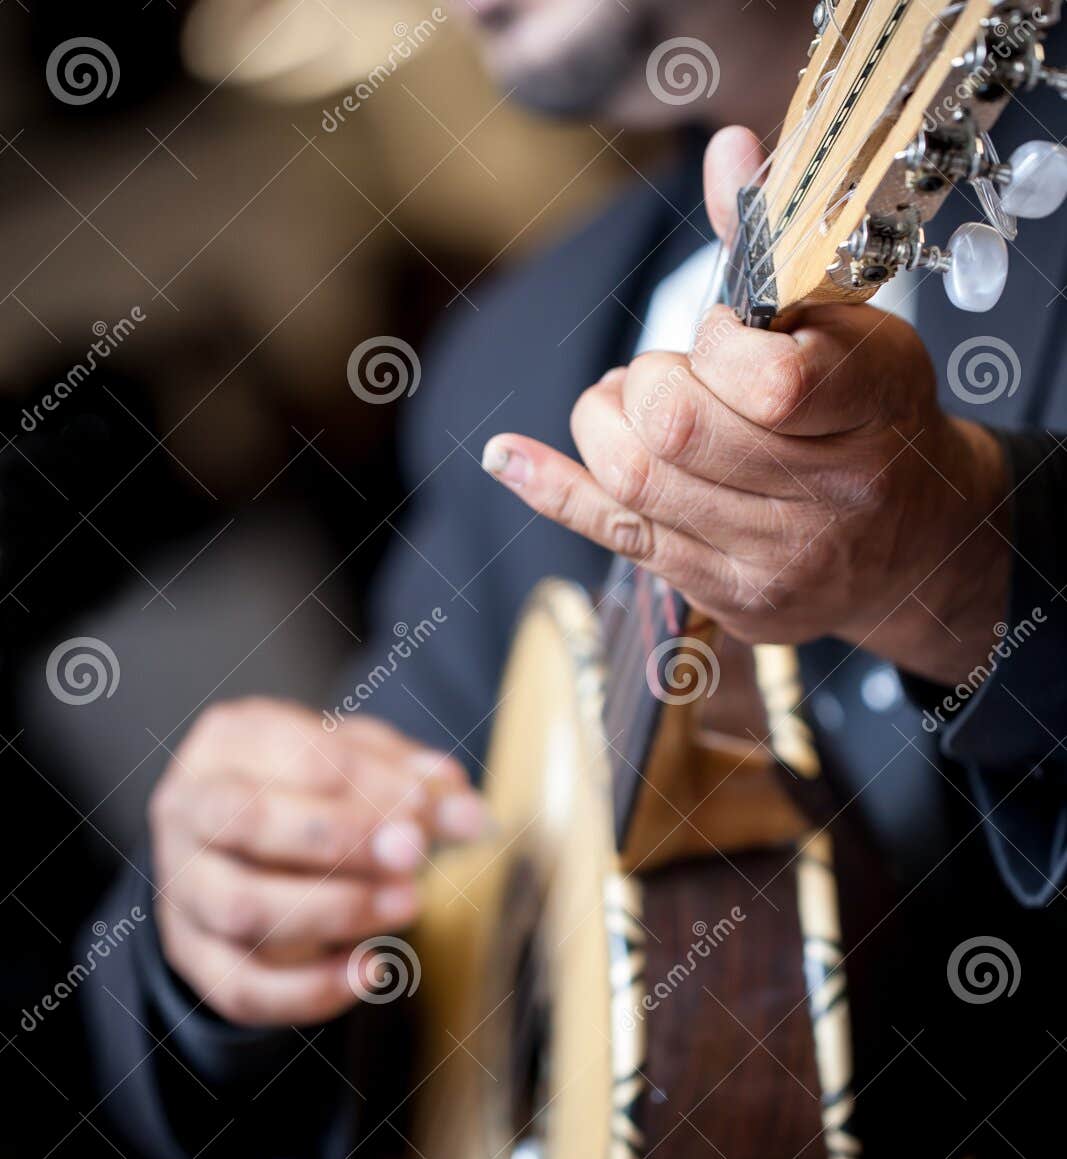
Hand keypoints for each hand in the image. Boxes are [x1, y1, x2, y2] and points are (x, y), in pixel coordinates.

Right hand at [150, 698, 485, 1026]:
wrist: (242, 849)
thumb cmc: (310, 792)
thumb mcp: (361, 765)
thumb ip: (413, 782)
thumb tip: (467, 812)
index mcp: (228, 742)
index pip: (296, 753)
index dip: (369, 782)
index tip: (429, 808)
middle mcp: (186, 809)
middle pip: (247, 821)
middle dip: (341, 839)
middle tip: (412, 853)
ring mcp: (181, 886)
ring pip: (242, 908)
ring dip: (334, 910)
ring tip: (406, 905)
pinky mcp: (192, 956)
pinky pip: (243, 986)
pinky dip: (311, 989)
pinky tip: (371, 971)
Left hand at [481, 128, 1010, 687]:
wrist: (914, 545)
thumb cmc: (875, 417)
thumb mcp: (852, 324)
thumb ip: (775, 251)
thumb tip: (725, 151)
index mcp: (871, 410)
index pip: (766, 382)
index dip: (718, 344)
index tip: (724, 336)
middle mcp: (828, 497)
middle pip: (677, 432)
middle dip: (646, 384)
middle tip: (665, 377)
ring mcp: (773, 558)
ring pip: (637, 482)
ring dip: (603, 423)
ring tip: (627, 407)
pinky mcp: (724, 594)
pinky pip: (616, 536)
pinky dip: (550, 487)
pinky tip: (505, 457)